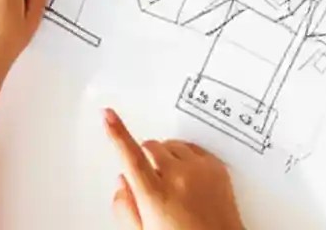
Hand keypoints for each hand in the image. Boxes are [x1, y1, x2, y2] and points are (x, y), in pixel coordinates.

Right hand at [104, 109, 243, 229]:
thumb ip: (126, 209)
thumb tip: (123, 183)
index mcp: (154, 196)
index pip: (130, 155)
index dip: (116, 132)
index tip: (107, 115)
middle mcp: (178, 178)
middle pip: (151, 146)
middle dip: (146, 159)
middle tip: (152, 183)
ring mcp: (200, 170)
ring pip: (172, 145)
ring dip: (167, 157)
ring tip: (172, 183)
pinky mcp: (218, 168)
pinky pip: (194, 148)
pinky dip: (187, 157)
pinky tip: (188, 178)